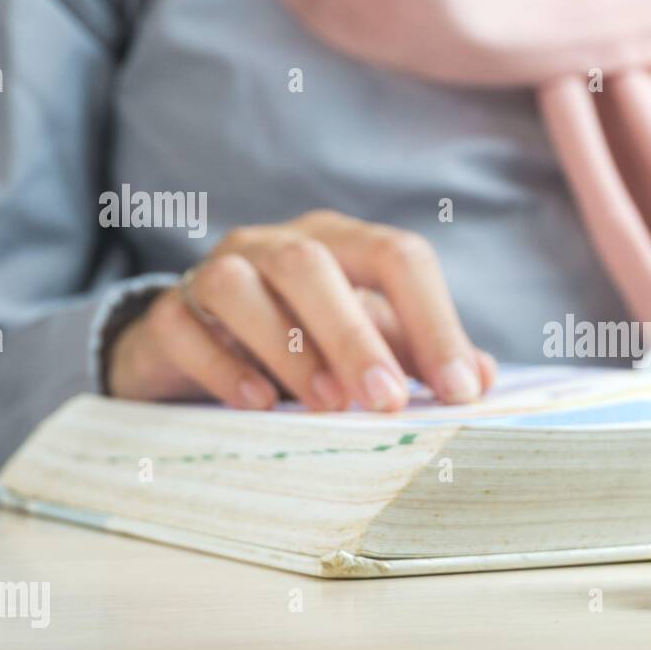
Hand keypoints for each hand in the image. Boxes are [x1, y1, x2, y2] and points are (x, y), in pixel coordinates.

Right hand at [107, 210, 496, 410]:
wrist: (198, 347)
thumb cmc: (302, 340)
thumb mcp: (369, 342)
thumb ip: (420, 354)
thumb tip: (483, 377)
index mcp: (340, 244)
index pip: (397, 257)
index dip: (434, 321)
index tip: (461, 390)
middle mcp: (275, 245)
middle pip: (311, 264)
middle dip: (354, 333)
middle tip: (389, 400)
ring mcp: (214, 272)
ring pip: (239, 285)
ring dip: (288, 346)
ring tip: (328, 405)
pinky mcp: (167, 315)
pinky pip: (184, 327)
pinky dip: (222, 365)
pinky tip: (259, 404)